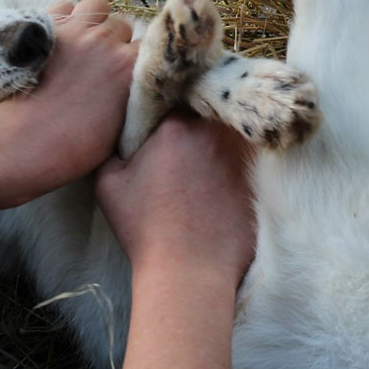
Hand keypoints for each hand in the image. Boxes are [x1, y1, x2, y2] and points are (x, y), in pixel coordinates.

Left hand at [0, 0, 138, 197]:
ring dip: (95, 21)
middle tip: (101, 63)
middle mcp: (108, 40)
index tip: (128, 76)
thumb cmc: (72, 146)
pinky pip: (66, 6)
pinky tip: (61, 36)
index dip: (137, 63)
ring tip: (84, 41)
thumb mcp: (121, 129)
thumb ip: (134, 98)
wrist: (22, 142)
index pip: (148, 50)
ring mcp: (76, 29)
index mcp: (132, 66)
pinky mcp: (45, 24)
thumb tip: (136, 89)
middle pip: (123, 27)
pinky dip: (67, 17)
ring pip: (97, 7)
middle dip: (116, 42)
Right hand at [96, 111, 255, 287]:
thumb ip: (113, 148)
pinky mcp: (260, 178)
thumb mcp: (108, 185)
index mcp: (175, 126)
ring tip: (209, 159)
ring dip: (222, 139)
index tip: (166, 123)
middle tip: (188, 140)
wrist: (188, 272)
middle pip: (208, 110)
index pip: (176, 97)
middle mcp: (213, 132)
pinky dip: (241, 163)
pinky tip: (227, 181)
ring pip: (232, 131)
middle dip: (198, 119)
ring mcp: (241, 154)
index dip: (170, 108)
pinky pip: (251, 158)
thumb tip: (123, 135)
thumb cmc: (144, 229)